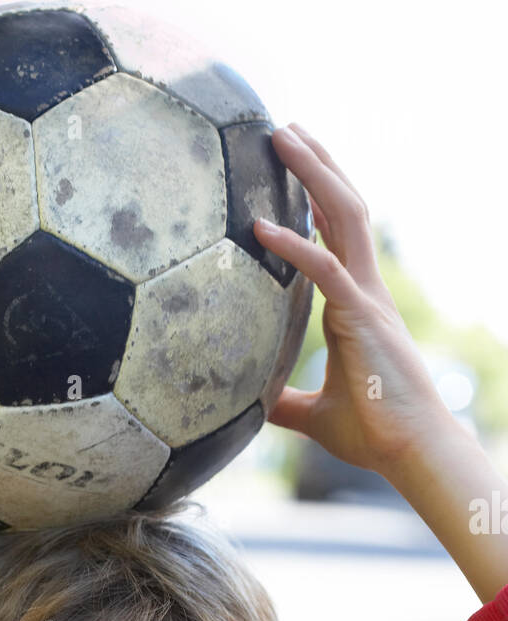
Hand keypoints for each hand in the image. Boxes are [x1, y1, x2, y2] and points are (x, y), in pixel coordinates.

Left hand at [254, 123, 455, 476]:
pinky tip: (260, 228)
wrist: (409, 451)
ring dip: (312, 175)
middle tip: (285, 129)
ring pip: (343, 218)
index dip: (317, 199)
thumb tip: (249, 405)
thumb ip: (281, 402)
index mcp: (357, 304)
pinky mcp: (362, 319)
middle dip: (317, 165)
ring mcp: (367, 299)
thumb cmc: (372, 433)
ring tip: (283, 138)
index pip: (338, 236)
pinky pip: (325, 271)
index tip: (293, 169)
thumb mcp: (312, 415)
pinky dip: (293, 246)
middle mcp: (365, 290)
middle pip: (344, 208)